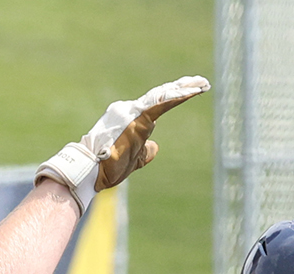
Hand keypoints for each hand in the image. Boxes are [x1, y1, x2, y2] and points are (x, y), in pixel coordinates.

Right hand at [37, 75, 209, 212]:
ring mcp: (133, 112)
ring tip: (202, 84)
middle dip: (182, 88)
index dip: (172, 97)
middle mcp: (130, 110)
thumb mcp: (132, 159)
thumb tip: (155, 146)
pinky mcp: (137, 119)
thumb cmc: (106, 168)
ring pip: (164, 96)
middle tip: (202, 82)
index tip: (189, 91)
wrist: (91, 170)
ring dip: (184, 89)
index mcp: (128, 118)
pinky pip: (162, 104)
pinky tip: (193, 91)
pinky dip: (178, 97)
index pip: (155, 105)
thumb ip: (144, 151)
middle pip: (161, 96)